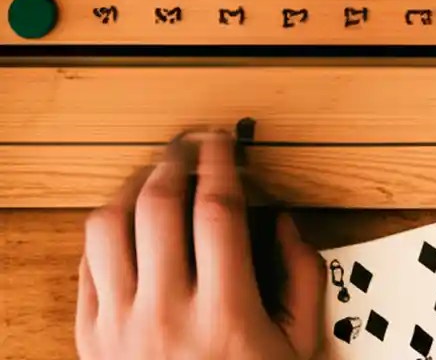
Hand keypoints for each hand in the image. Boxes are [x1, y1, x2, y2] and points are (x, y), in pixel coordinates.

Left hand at [77, 132, 324, 359]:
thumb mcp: (300, 347)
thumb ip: (303, 278)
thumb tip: (284, 224)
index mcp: (224, 313)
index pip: (217, 210)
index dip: (221, 162)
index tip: (224, 142)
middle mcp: (165, 313)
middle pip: (158, 205)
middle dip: (175, 160)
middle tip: (189, 145)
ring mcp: (119, 327)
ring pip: (107, 228)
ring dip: (131, 188)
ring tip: (154, 177)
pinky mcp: (90, 340)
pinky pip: (86, 267)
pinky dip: (105, 233)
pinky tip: (128, 224)